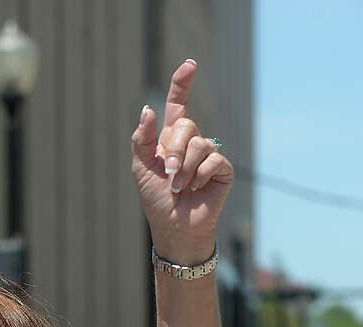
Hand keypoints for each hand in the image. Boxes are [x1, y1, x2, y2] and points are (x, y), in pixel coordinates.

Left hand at [131, 60, 232, 263]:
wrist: (172, 226)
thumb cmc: (155, 199)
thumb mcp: (140, 167)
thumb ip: (142, 139)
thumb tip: (148, 109)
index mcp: (171, 139)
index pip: (179, 105)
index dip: (183, 84)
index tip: (189, 65)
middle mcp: (192, 142)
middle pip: (186, 125)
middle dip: (173, 149)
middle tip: (167, 172)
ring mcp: (208, 154)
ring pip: (199, 143)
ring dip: (184, 168)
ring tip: (178, 187)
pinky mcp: (222, 168)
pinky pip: (213, 159)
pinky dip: (198, 175)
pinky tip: (194, 189)